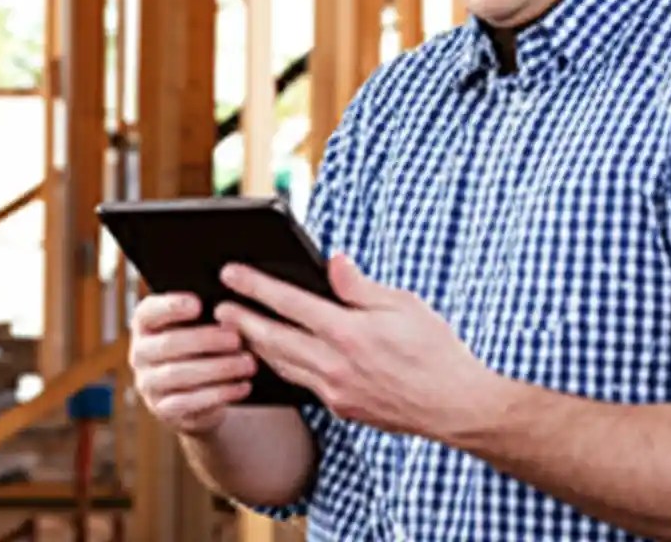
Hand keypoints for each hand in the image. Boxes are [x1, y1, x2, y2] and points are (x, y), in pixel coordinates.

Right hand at [128, 293, 258, 435]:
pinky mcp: (163, 409)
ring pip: (179, 374)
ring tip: (248, 363)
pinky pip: (190, 402)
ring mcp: (148, 384)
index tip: (198, 303)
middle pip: (169, 343)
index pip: (148, 312)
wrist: (201, 394)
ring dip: (218, 368)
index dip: (170, 306)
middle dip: (206, 340)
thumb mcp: (202, 327)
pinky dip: (220, 394)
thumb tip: (231, 310)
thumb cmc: (204, 348)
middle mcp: (140, 353)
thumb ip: (208, 315)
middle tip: (236, 339)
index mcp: (146, 325)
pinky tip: (242, 386)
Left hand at [213, 254, 495, 440]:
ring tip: (236, 329)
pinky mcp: (340, 408)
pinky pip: (300, 383)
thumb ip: (361, 287)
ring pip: (282, 364)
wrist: (453, 406)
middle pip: (274, 338)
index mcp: (349, 333)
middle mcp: (335, 365)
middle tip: (217, 307)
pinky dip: (282, 366)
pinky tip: (273, 356)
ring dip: (255, 345)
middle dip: (242, 320)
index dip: (256, 286)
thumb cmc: (435, 350)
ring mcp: (334, 391)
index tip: (230, 273)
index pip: (290, 303)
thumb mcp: (405, 306)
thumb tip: (333, 262)